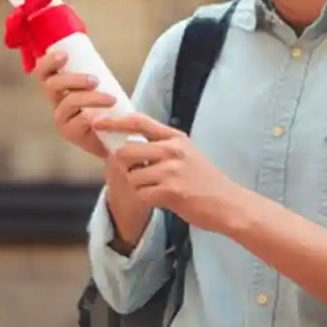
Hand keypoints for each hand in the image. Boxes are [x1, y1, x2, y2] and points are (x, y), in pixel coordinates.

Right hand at [34, 51, 116, 158]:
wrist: (111, 136)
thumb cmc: (102, 106)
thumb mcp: (96, 86)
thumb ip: (93, 72)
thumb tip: (98, 55)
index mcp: (57, 85)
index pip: (43, 71)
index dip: (49, 61)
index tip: (65, 55)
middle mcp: (55, 100)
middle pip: (52, 85)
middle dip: (73, 79)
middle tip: (95, 80)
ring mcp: (61, 118)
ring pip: (68, 103)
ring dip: (91, 98)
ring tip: (111, 99)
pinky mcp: (70, 133)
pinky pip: (78, 122)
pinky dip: (92, 118)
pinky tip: (104, 118)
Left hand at [96, 113, 243, 234]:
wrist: (228, 204)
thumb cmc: (205, 180)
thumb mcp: (187, 153)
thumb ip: (162, 146)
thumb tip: (128, 143)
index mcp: (175, 138)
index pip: (138, 122)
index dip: (115, 122)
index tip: (98, 123)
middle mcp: (172, 150)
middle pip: (126, 152)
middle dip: (125, 167)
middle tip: (139, 175)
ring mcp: (171, 170)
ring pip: (132, 177)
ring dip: (139, 187)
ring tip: (159, 189)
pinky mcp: (170, 191)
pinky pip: (142, 194)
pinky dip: (148, 199)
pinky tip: (164, 199)